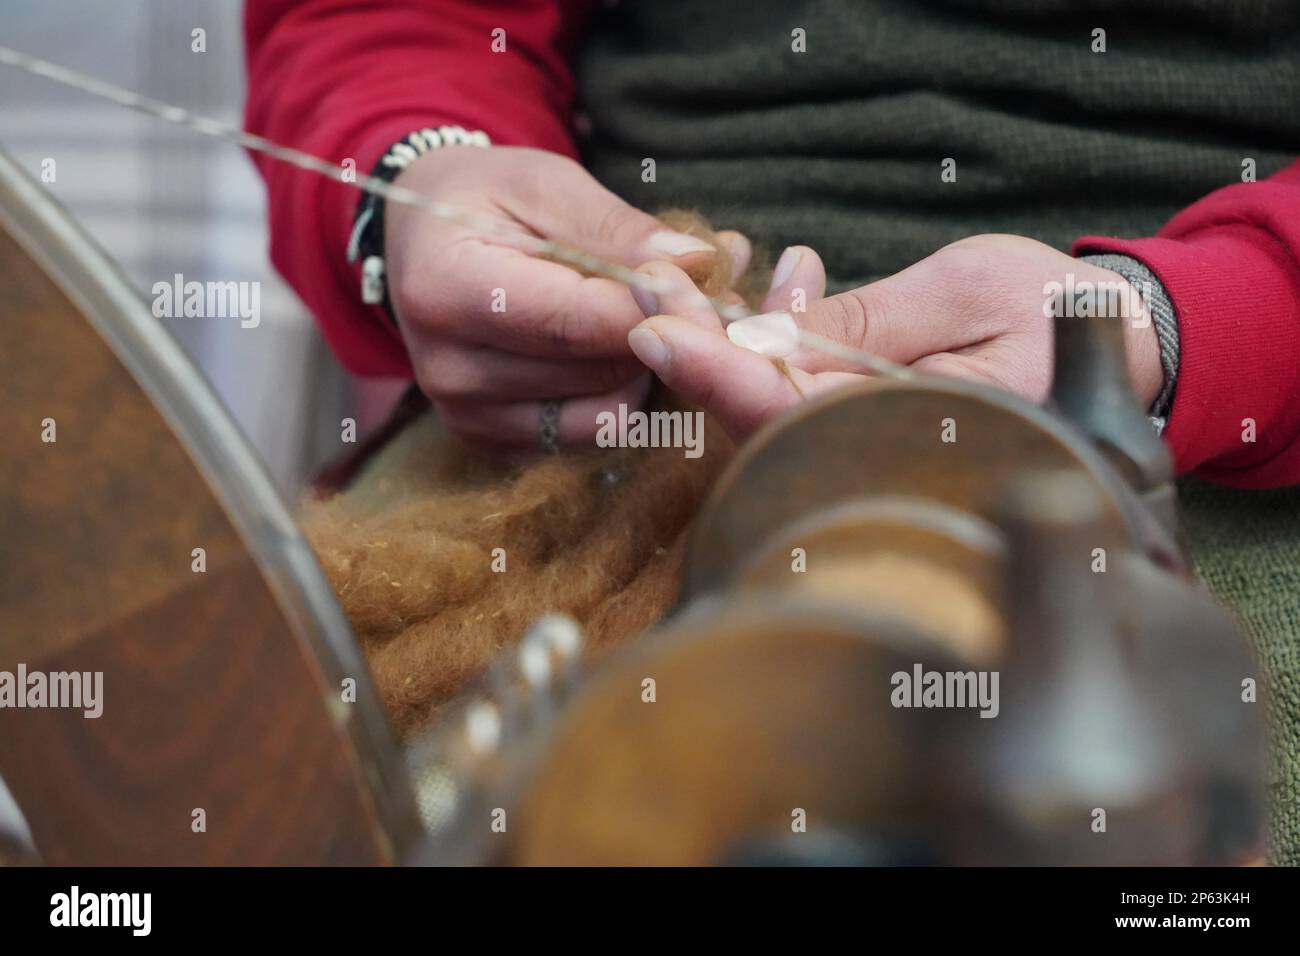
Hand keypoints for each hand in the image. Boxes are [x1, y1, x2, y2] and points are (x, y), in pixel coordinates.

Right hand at [384, 145, 748, 450]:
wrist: (422, 242)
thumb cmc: (486, 201)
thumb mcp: (547, 185)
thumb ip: (620, 230)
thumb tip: (699, 264)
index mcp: (446, 289)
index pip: (576, 321)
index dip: (658, 310)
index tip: (716, 289)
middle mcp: (447, 369)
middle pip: (598, 370)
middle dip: (660, 331)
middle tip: (695, 289)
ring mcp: (466, 416)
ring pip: (607, 411)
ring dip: (644, 365)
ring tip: (643, 313)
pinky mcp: (491, 444)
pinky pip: (591, 434)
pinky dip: (618, 394)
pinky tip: (608, 350)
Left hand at [626, 234, 1162, 439]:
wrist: (1114, 347)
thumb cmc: (1054, 314)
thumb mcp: (968, 294)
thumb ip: (867, 322)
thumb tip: (765, 336)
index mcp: (914, 436)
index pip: (791, 416)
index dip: (717, 373)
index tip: (657, 329)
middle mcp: (879, 456)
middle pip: (760, 416)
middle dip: (697, 350)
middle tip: (647, 289)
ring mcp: (866, 445)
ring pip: (766, 407)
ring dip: (717, 344)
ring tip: (674, 284)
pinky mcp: (861, 424)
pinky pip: (794, 394)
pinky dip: (762, 344)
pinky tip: (751, 297)